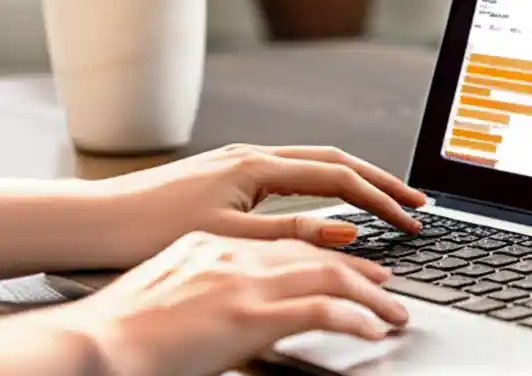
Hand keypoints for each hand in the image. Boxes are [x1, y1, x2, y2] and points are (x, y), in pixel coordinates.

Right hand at [23, 232, 407, 375]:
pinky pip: (322, 309)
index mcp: (218, 240)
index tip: (355, 259)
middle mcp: (237, 251)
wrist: (93, 342)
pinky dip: (355, 318)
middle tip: (388, 282)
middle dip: (361, 264)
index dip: (330, 246)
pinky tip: (373, 330)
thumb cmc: (122, 322)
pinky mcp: (250, 314)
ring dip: (370, 295)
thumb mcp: (177, 281)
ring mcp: (246, 280)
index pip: (290, 235)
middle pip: (319, 248)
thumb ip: (217, 273)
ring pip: (331, 274)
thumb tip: (241, 288)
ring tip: (392, 312)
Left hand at [88, 144, 424, 268]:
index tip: (410, 221)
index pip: (340, 178)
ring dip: (357, 179)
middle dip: (382, 181)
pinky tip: (332, 202)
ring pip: (317, 162)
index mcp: (259, 166)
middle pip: (338, 160)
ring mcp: (243, 159)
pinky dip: (327, 183)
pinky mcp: (231, 171)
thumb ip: (291, 235)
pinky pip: (295, 170)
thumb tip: (345, 232)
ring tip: (387, 199)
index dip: (381, 200)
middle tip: (418, 202)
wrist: (96, 217)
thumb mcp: (229, 239)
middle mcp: (255, 154)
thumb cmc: (150, 227)